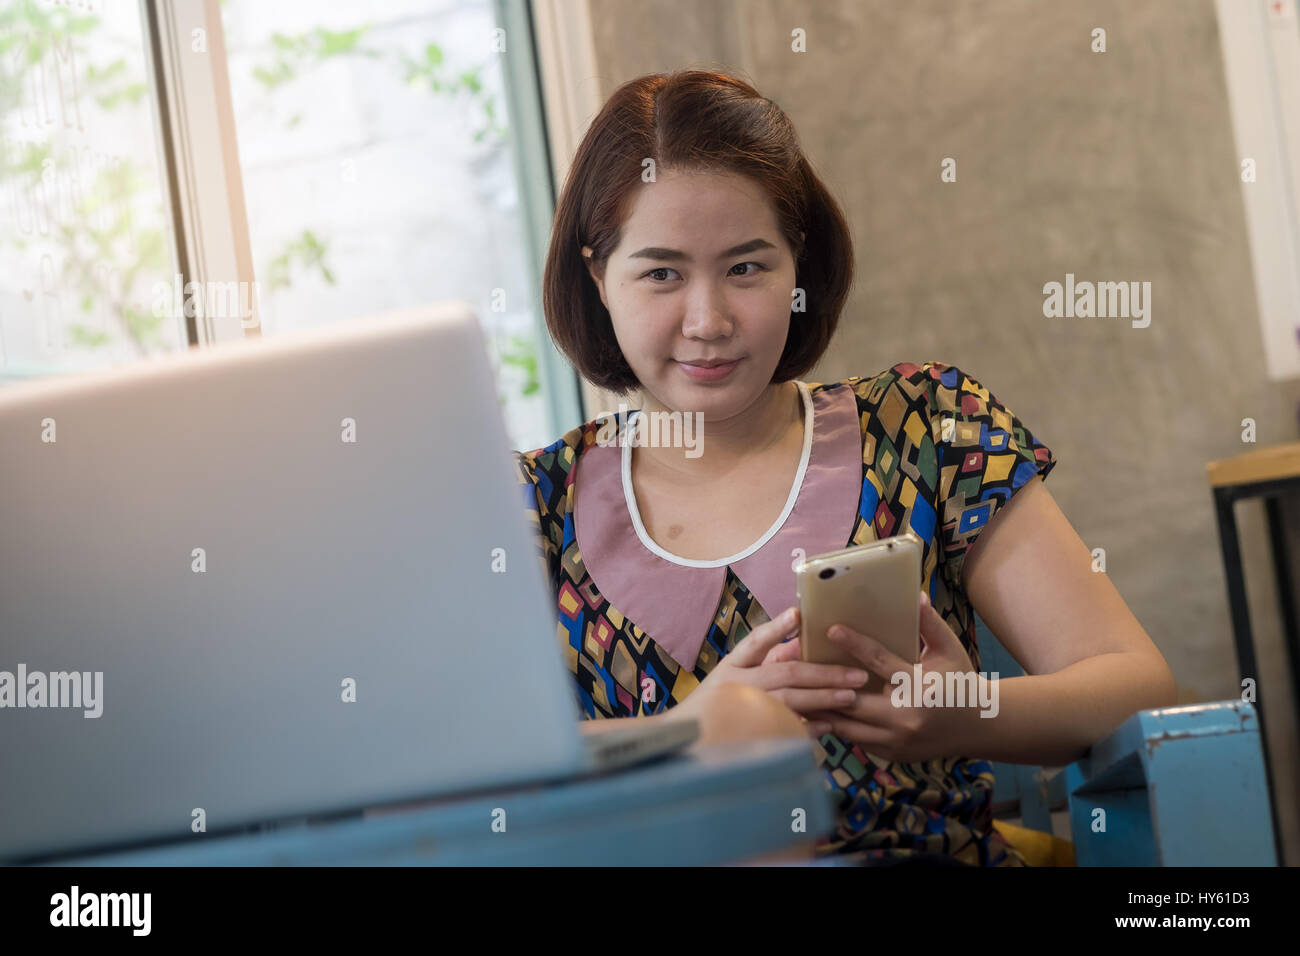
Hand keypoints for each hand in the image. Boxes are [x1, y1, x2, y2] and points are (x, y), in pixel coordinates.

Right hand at [676, 606, 871, 739]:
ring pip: (789, 701)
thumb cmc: (716, 706)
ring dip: (823, 697)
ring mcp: (742, 712)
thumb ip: (768, 659)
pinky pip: (786, 731)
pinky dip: (809, 728)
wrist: (683, 745)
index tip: (798, 614)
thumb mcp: (735, 677)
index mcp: (731, 666)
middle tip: (856, 674)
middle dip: (824, 672)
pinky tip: (829, 726)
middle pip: (785, 673)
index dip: (777, 627)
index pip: (755, 642)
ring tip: (850, 696)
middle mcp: (735, 685)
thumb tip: (802, 642)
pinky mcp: (749, 737)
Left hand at [801, 591, 984, 762]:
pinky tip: (817, 710)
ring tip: (797, 691)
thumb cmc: (960, 681)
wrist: (979, 727)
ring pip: (847, 726)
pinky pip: (855, 739)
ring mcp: (896, 742)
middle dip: (823, 685)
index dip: (854, 644)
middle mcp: (905, 720)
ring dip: (822, 709)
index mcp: (919, 688)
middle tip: (797, 667)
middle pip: (851, 702)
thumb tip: (915, 594)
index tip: (831, 629)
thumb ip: (930, 624)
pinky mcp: (891, 755)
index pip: (879, 662)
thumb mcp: (949, 649)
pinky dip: (836, 725)